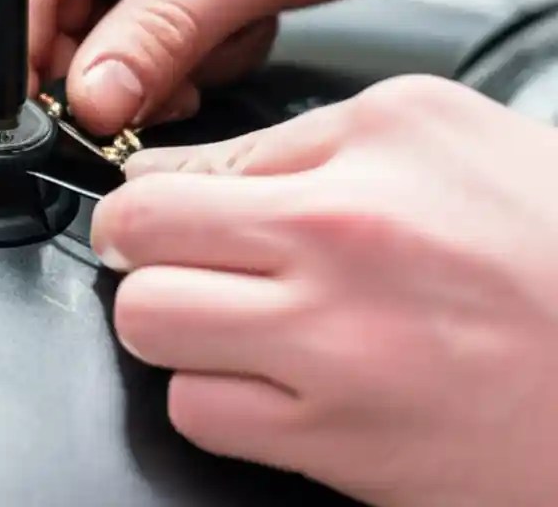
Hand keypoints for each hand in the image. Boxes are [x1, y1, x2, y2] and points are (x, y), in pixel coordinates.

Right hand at [26, 0, 557, 134]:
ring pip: (114, 25)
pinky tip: (245, 20)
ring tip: (233, 31)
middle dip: (120, 60)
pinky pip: (156, 24)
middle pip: (68, 4)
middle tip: (169, 88)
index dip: (34, 50)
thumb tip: (91, 99)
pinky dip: (198, 45)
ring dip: (168, 56)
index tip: (52, 118)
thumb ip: (160, 33)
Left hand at [91, 75, 557, 506]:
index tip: (160, 218)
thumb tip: (173, 172)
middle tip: (176, 267)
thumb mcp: (445, 140)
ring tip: (233, 326)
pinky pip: (202, 414)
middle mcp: (345, 239)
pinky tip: (275, 386)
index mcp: (374, 150)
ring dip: (175, 330)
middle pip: (138, 240)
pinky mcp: (340, 442)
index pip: (177, 167)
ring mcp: (338, 347)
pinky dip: (219, 401)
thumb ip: (298, 145)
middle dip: (141, 255)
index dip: (152, 200)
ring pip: (151, 329)